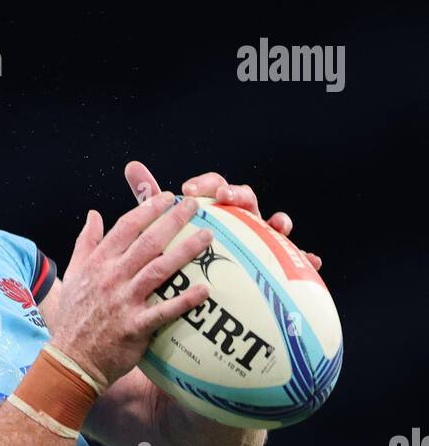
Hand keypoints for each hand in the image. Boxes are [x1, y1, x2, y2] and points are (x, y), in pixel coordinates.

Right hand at [50, 193, 210, 390]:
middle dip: (173, 220)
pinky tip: (204, 291)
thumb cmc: (73, 317)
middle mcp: (112, 278)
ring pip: (159, 269)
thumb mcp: (72, 275)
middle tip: (194, 206)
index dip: (148, 209)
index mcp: (98, 263)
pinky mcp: (135, 327)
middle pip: (148, 242)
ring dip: (185, 251)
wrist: (72, 359)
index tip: (168, 197)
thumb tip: (93, 215)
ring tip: (207, 238)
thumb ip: (85, 243)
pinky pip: (164, 311)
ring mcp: (124, 302)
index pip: (126, 227)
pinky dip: (184, 301)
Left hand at [125, 160, 321, 270]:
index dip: (206, 184)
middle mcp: (240, 218)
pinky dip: (305, 257)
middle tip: (225, 198)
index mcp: (217, 207)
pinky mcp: (272, 260)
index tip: (189, 191)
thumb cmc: (185, 249)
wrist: (204, 280)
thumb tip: (132, 166)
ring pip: (272, 224)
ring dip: (278, 221)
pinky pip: (292, 259)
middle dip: (239, 195)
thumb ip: (151, 200)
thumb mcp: (165, 226)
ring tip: (277, 224)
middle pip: (245, 199)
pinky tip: (313, 260)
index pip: (214, 186)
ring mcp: (258, 237)